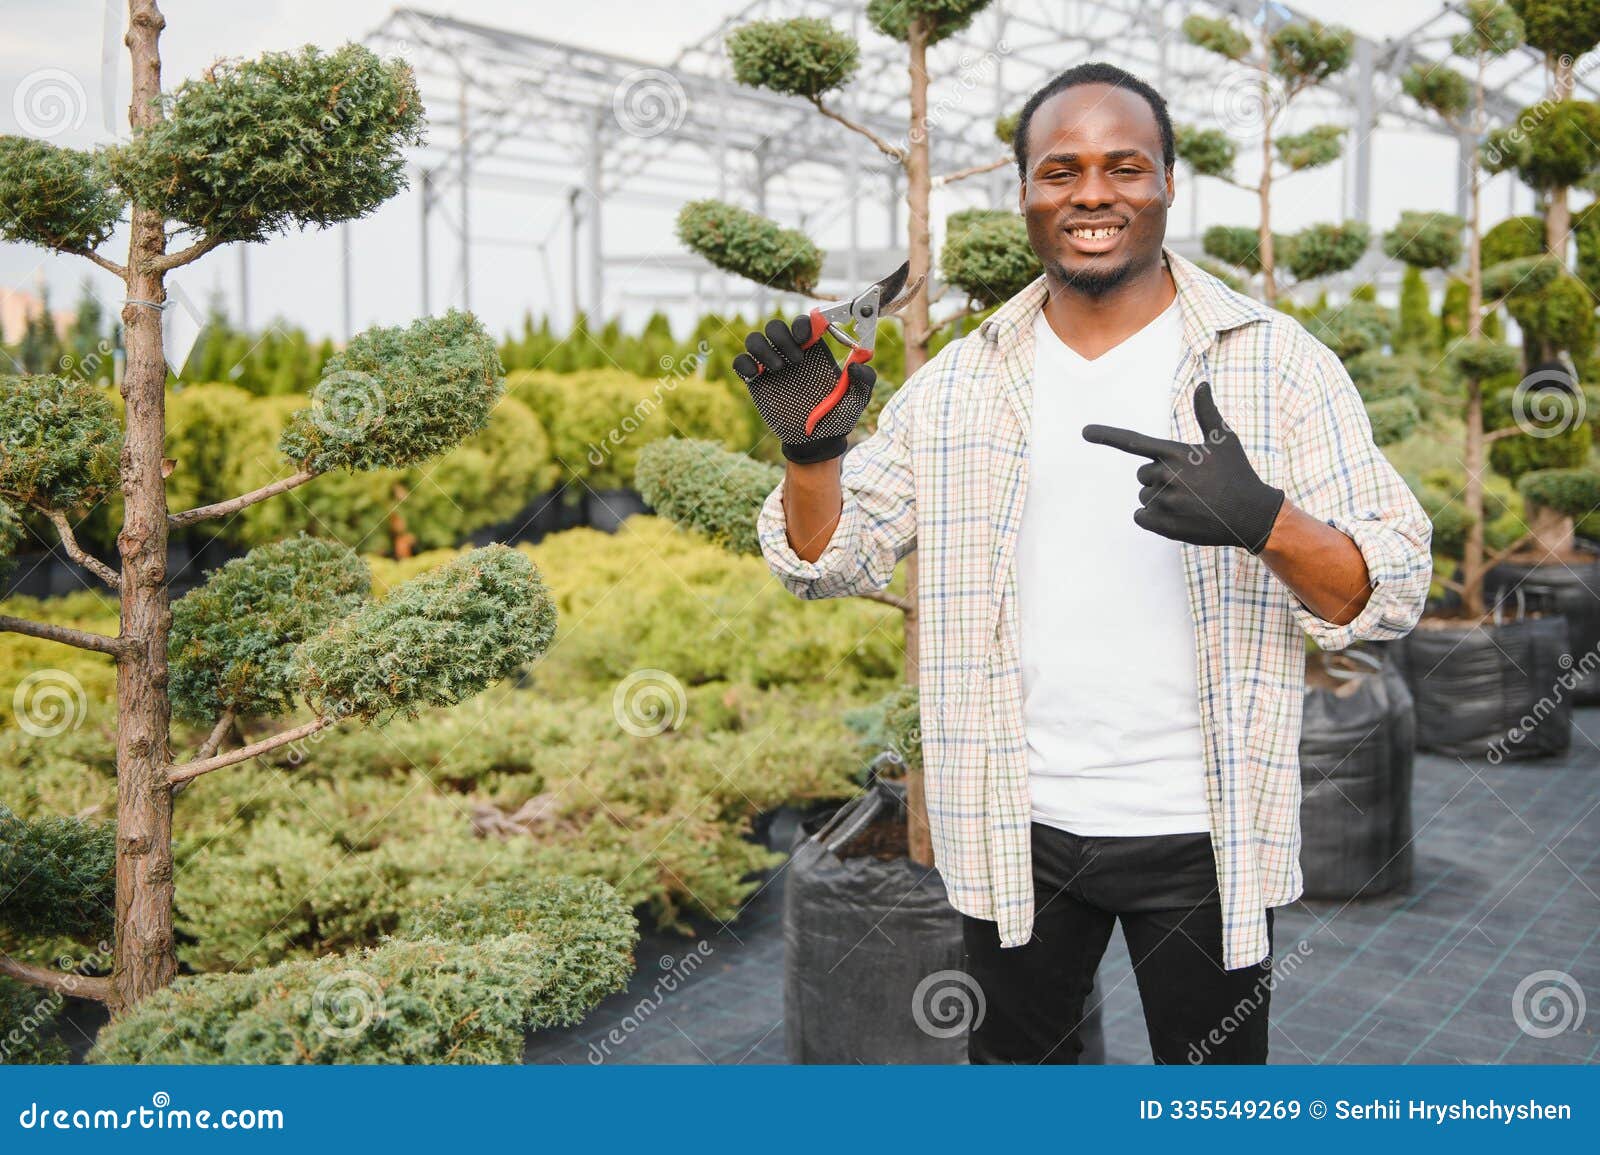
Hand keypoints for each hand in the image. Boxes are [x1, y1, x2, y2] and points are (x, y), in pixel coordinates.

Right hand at [732, 313, 875, 463]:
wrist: (816, 442)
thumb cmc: (838, 417)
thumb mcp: (858, 400)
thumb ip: (865, 380)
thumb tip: (858, 364)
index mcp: (814, 351)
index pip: (803, 323)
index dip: (802, 324)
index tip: (808, 338)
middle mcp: (790, 354)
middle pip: (775, 326)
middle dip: (783, 336)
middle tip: (796, 360)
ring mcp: (771, 367)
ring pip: (754, 339)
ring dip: (763, 348)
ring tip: (779, 369)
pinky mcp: (756, 382)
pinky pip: (740, 363)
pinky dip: (745, 364)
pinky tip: (757, 377)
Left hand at [1081, 383, 1284, 552]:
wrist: (1251, 515)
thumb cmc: (1237, 474)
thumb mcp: (1224, 440)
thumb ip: (1206, 412)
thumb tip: (1202, 384)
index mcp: (1175, 453)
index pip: (1133, 442)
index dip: (1106, 436)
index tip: (1085, 431)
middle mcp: (1166, 476)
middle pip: (1142, 474)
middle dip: (1159, 477)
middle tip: (1189, 484)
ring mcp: (1164, 502)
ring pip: (1144, 496)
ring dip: (1160, 498)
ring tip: (1190, 501)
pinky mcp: (1164, 524)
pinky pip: (1141, 516)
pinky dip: (1153, 517)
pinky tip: (1179, 515)